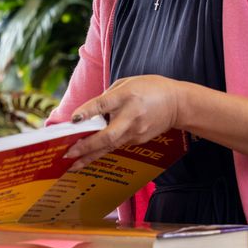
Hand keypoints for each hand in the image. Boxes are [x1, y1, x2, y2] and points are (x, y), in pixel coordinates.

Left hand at [64, 75, 183, 170]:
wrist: (179, 104)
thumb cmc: (150, 88)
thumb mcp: (127, 83)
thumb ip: (107, 96)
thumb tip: (89, 111)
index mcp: (126, 97)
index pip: (103, 105)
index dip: (87, 112)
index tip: (73, 120)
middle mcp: (130, 117)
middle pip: (107, 135)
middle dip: (86, 146)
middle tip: (68, 154)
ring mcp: (135, 132)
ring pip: (110, 146)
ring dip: (90, 156)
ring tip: (72, 164)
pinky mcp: (138, 140)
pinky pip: (116, 145)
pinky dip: (101, 151)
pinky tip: (88, 157)